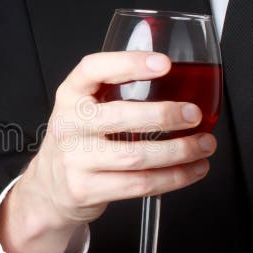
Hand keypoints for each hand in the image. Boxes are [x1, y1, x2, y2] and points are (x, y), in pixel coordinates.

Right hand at [0, 51, 216, 252]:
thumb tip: (177, 81)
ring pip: (135, 156)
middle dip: (165, 115)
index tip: (164, 64)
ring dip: (178, 152)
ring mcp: (75, 159)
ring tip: (203, 145)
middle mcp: (69, 125)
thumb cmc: (79, 141)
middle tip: (194, 114)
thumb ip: (116, 92)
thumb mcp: (84, 108)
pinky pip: (139, 184)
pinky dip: (173, 178)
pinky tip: (191, 170)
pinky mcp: (86, 190)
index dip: (129, 63)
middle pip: (120, 117)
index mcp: (70, 95)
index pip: (93, 69)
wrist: (49, 188)